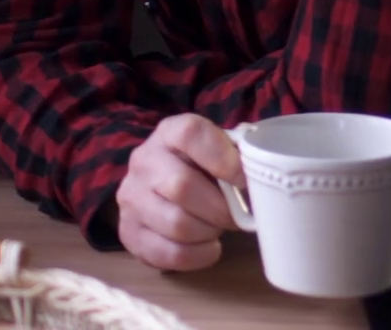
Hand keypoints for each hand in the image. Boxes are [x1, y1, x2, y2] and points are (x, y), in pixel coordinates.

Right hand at [114, 114, 243, 270]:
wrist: (158, 190)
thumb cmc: (201, 171)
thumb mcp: (216, 152)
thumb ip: (237, 158)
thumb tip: (261, 183)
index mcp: (168, 134)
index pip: (190, 133)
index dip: (222, 158)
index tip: (243, 180)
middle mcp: (143, 161)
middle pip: (182, 186)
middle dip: (220, 209)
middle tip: (234, 217)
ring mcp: (131, 197)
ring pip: (176, 224)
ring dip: (208, 233)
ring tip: (215, 229)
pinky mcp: (129, 231)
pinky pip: (169, 253)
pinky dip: (198, 256)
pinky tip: (206, 247)